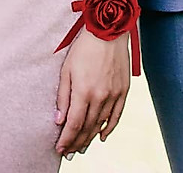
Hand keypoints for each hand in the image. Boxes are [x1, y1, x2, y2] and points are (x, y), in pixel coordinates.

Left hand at [54, 30, 131, 156]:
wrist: (108, 31)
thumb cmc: (83, 47)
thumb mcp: (66, 69)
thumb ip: (63, 96)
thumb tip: (59, 120)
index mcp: (83, 91)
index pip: (73, 123)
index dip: (66, 139)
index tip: (59, 149)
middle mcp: (100, 96)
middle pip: (87, 127)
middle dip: (76, 142)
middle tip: (69, 152)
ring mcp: (113, 95)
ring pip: (100, 124)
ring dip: (90, 138)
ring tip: (81, 148)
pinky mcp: (123, 91)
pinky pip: (116, 116)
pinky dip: (109, 129)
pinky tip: (102, 137)